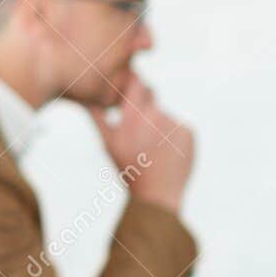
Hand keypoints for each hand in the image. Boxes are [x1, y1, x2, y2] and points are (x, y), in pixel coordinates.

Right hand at [92, 71, 193, 212]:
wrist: (157, 194)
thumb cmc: (129, 168)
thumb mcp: (108, 143)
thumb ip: (97, 116)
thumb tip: (86, 99)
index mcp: (133, 116)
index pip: (136, 82)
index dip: (134, 83)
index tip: (130, 89)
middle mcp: (155, 115)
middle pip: (151, 97)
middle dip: (145, 108)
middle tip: (141, 132)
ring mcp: (174, 123)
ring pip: (164, 115)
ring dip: (159, 126)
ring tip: (154, 150)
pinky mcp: (189, 132)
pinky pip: (179, 127)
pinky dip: (174, 137)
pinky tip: (168, 154)